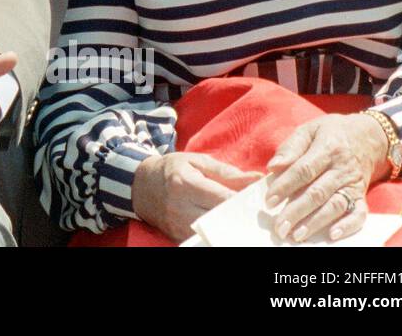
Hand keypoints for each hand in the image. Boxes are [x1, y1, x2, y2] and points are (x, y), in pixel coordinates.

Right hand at [132, 152, 262, 240]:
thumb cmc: (172, 169)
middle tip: (256, 215)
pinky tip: (227, 228)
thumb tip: (257, 179)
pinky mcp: (177, 236)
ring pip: (214, 233)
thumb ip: (228, 172)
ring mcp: (177, 225)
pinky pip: (203, 239)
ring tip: (243, 222)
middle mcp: (180, 207)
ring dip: (230, 228)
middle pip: (220, 219)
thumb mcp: (197, 162)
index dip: (244, 202)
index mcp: (185, 184)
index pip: (223, 198)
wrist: (140, 185)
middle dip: (240, 218)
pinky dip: (218, 234)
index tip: (260, 202)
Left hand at [264, 114, 388, 242]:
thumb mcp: (309, 130)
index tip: (269, 201)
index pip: (304, 170)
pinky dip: (347, 226)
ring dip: (316, 223)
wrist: (369, 137)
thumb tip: (272, 167)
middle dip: (296, 212)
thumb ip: (290, 148)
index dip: (285, 186)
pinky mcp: (362, 196)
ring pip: (335, 206)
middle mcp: (343, 169)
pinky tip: (331, 235)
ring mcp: (354, 184)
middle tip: (279, 227)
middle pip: (318, 192)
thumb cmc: (331, 133)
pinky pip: (359, 214)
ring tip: (297, 235)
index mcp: (328, 148)